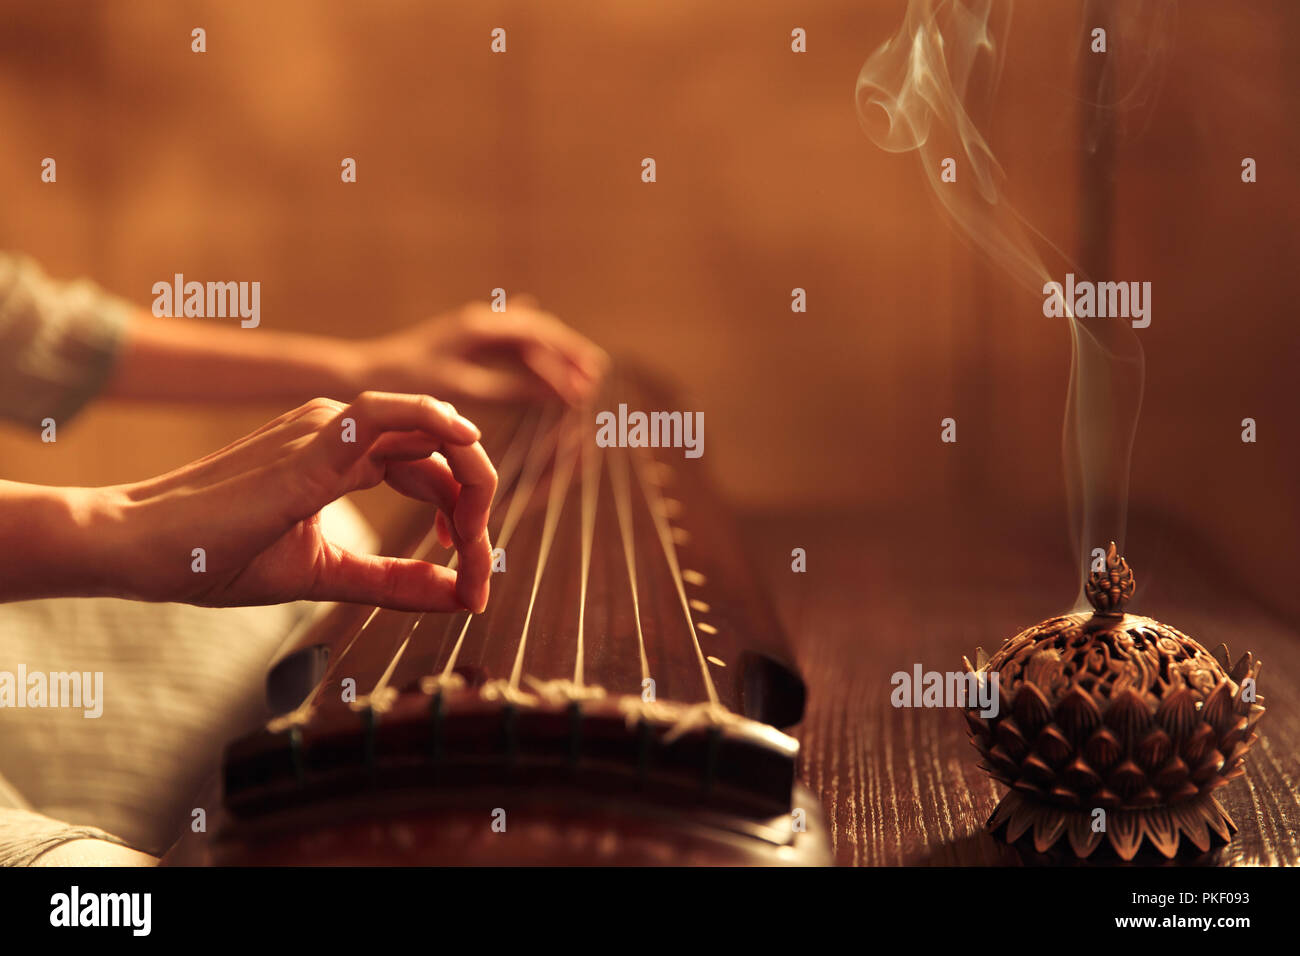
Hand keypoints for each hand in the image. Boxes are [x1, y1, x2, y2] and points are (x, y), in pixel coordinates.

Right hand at [88, 392, 495, 611]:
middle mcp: (339, 431)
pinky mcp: (308, 448)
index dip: (463, 524)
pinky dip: (431, 417)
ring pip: (428, 429)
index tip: (471, 580)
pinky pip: (381, 413)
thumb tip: (460, 595)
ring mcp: (323, 431)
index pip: (430, 473)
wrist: (141, 550)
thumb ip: (393, 580)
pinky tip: (468, 439)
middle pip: (442, 453)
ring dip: (470, 480)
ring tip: (473, 541)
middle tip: (479, 569)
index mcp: (342, 455)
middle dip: (476, 510)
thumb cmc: (217, 556)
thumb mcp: (325, 573)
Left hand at [359, 298, 609, 404]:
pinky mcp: (464, 345)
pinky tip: (543, 363)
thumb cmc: (404, 382)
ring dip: (553, 356)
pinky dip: (532, 356)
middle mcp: (479, 323)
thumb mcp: (459, 387)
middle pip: (538, 332)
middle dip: (568, 353)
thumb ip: (507, 388)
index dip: (566, 359)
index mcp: (480, 328)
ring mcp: (472, 331)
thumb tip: (553, 392)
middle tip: (598, 373)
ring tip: (581, 374)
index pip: (538, 337)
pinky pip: (510, 346)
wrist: (360, 374)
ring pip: (525, 339)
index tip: (588, 382)